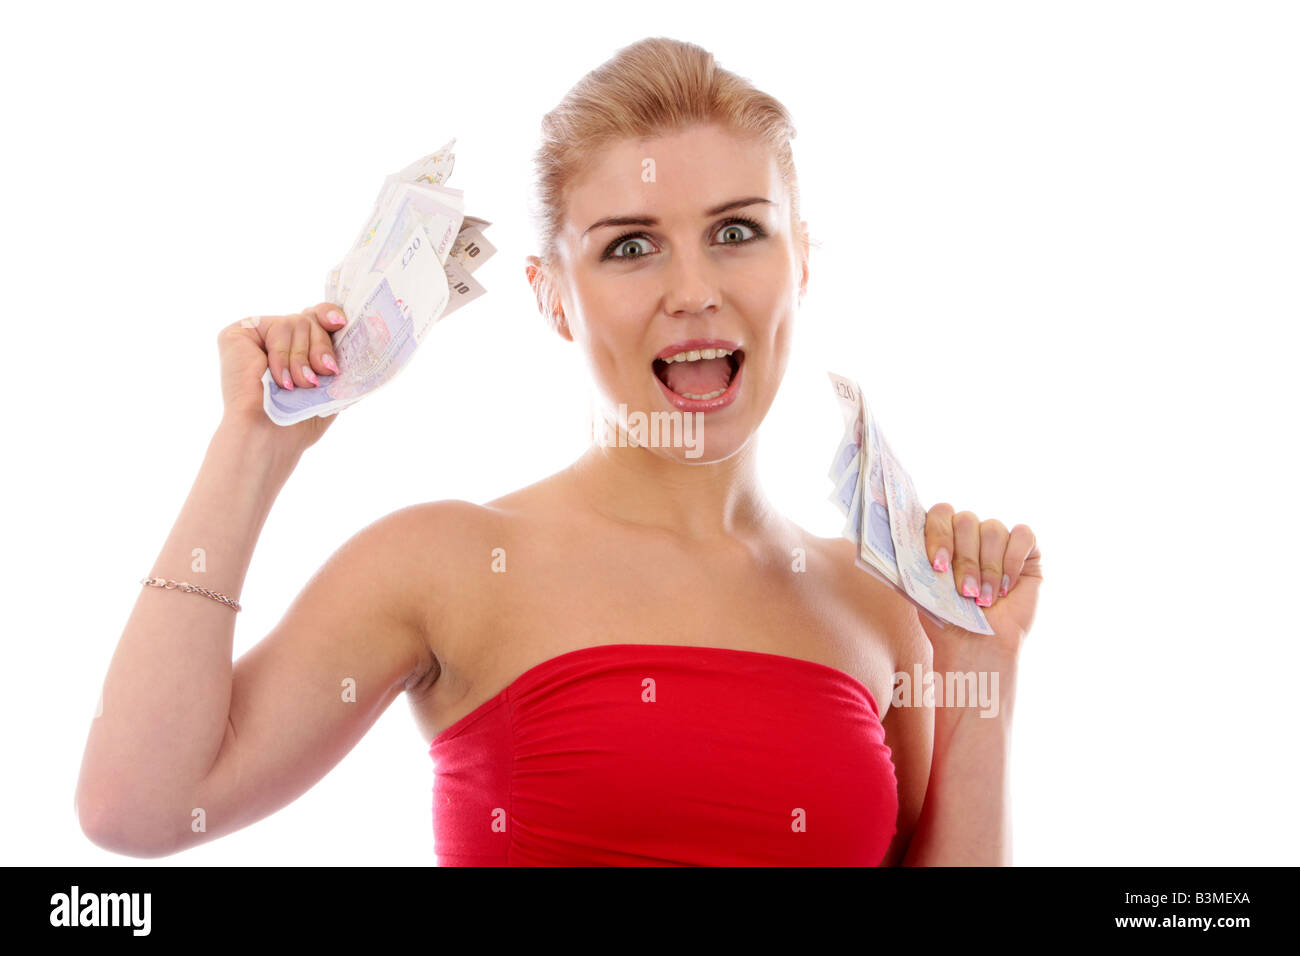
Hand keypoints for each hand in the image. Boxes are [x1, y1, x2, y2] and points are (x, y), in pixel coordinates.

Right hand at [216, 302, 349, 453]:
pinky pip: (275, 326)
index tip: (341, 323)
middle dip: (320, 349)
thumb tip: (363, 337)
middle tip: (317, 377)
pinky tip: (279, 380)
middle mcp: (275, 339)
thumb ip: (339, 358)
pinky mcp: (237, 334)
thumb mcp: (331, 385)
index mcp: (296, 348)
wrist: (271, 436)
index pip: (316, 317)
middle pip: (309, 318)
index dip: (330, 315)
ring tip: (294, 386)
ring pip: (296, 322)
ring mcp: (255, 335)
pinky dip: (282, 356)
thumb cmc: (299, 420)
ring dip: (301, 360)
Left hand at [917, 503, 1042, 660]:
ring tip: (984, 599)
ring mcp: (998, 540)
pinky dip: (1012, 562)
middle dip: (964, 560)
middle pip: (966, 520)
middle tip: (965, 592)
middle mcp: (970, 532)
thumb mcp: (922, 589)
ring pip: (993, 529)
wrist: (979, 648)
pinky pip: (1023, 535)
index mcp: (942, 535)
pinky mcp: (1026, 550)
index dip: (938, 534)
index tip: (937, 566)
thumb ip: (912, 560)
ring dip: (988, 569)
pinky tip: (1006, 588)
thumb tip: (887, 533)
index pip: (939, 513)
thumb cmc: (948, 619)